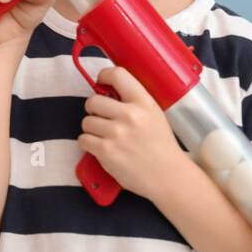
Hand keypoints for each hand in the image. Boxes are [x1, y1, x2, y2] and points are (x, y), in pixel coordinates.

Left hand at [76, 65, 184, 199]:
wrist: (167, 175)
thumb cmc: (160, 146)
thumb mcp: (154, 114)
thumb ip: (134, 101)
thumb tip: (108, 90)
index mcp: (144, 102)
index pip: (117, 75)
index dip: (104, 76)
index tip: (101, 82)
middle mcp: (130, 115)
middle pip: (93, 100)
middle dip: (94, 110)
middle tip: (102, 118)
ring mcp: (117, 133)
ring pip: (86, 121)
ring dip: (92, 129)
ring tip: (106, 137)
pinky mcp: (106, 151)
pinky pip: (83, 140)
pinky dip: (88, 144)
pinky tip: (102, 148)